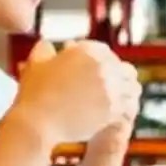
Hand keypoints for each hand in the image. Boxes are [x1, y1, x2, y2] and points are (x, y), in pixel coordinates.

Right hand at [12, 40, 141, 145]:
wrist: (37, 121)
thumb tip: (47, 44)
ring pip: (132, 87)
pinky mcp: (115, 108)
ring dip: (128, 92)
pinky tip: (122, 114)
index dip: (104, 61)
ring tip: (122, 100)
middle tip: (116, 87)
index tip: (101, 71)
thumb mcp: (35, 64)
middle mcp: (104, 66)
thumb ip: (44, 50)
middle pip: (124, 68)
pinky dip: (128, 109)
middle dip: (120, 76)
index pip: (106, 52)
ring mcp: (112, 87)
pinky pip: (131, 107)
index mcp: (88, 50)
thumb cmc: (33, 93)